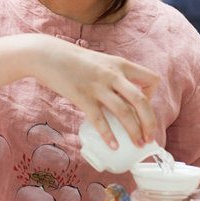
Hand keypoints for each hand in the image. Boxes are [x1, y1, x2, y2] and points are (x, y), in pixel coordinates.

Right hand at [31, 36, 159, 148]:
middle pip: (142, 101)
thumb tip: (120, 97)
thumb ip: (112, 76)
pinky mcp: (82, 96)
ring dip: (134, 132)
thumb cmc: (73, 61)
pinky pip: (99, 119)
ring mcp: (97, 86)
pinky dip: (108, 135)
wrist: (47, 54)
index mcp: (120, 64)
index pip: (151, 79)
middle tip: (149, 138)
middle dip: (149, 122)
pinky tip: (113, 146)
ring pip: (124, 112)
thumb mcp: (100, 63)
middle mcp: (113, 74)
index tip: (142, 107)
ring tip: (137, 144)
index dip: (152, 95)